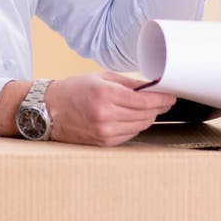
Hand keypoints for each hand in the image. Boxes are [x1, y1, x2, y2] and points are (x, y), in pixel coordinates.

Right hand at [45, 72, 174, 146]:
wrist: (49, 110)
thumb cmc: (74, 89)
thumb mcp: (100, 77)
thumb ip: (128, 83)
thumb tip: (151, 87)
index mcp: (106, 95)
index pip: (145, 101)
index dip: (162, 99)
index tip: (171, 96)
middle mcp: (106, 115)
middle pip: (145, 115)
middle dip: (157, 107)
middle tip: (163, 100)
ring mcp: (105, 132)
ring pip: (140, 126)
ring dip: (147, 117)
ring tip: (148, 108)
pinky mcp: (103, 143)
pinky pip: (129, 135)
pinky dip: (135, 126)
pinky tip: (132, 118)